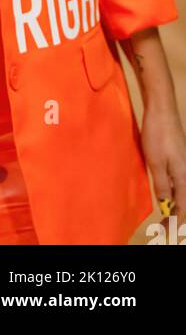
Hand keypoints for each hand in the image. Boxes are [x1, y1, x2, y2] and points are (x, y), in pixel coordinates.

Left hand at [142, 103, 185, 219]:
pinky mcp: (177, 157)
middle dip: (175, 215)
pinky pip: (178, 180)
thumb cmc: (158, 134)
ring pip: (181, 191)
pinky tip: (164, 192)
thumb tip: (167, 206)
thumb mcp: (156, 162)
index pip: (182, 207)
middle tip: (164, 227)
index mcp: (184, 176)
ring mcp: (183, 164)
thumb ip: (162, 185)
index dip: (175, 221)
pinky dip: (173, 191)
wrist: (161, 108)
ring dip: (174, 204)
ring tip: (165, 215)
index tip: (166, 231)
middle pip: (184, 200)